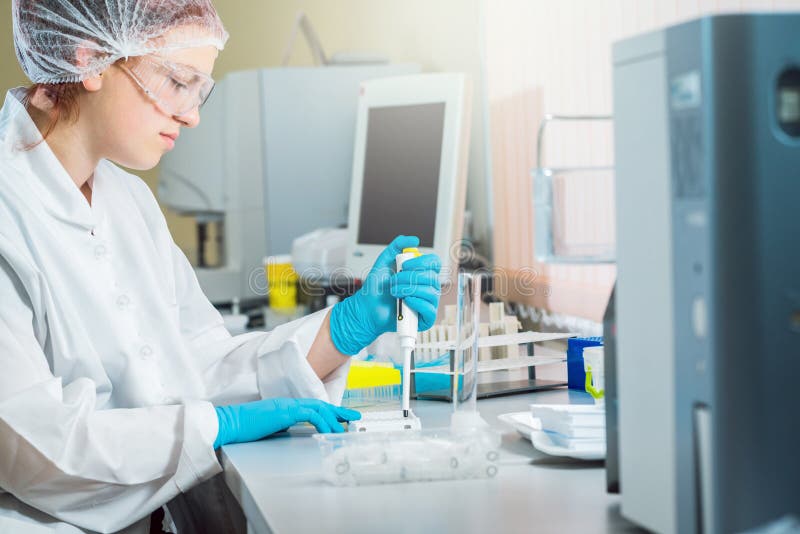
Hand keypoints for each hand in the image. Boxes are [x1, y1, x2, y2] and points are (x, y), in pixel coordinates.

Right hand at [213, 398, 360, 448]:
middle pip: (321, 404)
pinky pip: (309, 414)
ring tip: (344, 429)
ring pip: (318, 408)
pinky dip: (321, 421)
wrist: (231, 423)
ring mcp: (287, 406)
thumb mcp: (270, 426)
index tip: (343, 417)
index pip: (314, 407)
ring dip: (333, 419)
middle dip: (339, 411)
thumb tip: (293, 429)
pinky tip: (328, 429)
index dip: (331, 411)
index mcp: (287, 406)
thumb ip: (283, 425)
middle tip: (354, 417)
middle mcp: (290, 403)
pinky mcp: (284, 412)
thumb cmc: (246, 426)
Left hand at [329, 235, 440, 354]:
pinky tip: (405, 302)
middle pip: (432, 277)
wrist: (367, 307)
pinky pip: (430, 309)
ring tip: (394, 292)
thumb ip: (397, 245)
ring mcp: (427, 302)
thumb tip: (414, 239)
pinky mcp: (425, 318)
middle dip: (409, 278)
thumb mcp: (384, 260)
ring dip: (408, 290)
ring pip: (430, 292)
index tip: (405, 265)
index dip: (422, 262)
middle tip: (394, 281)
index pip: (434, 263)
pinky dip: (416, 303)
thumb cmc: (377, 287)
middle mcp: (427, 287)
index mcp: (421, 273)